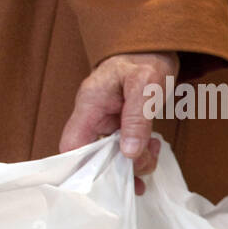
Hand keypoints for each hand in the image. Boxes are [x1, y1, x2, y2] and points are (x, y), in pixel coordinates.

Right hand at [59, 51, 178, 194]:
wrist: (154, 48)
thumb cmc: (146, 60)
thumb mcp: (145, 86)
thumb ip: (136, 119)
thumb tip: (129, 153)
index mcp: (90, 104)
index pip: (71, 144)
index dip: (81, 167)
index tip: (105, 180)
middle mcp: (94, 117)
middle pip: (95, 157)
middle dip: (122, 168)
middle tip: (146, 164)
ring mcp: (107, 123)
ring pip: (114, 156)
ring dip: (137, 162)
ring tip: (155, 150)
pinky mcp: (121, 126)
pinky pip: (126, 149)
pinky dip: (142, 155)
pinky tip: (154, 148)